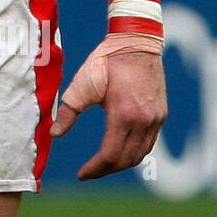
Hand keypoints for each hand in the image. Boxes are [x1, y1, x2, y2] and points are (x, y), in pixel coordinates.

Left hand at [51, 42, 166, 179]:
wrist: (136, 42)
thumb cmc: (106, 61)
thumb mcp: (82, 85)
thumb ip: (68, 112)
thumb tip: (54, 134)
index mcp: (124, 115)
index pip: (110, 155)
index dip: (95, 169)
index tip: (81, 174)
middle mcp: (144, 121)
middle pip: (126, 160)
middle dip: (106, 170)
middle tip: (88, 172)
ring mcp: (156, 119)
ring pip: (140, 154)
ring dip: (121, 164)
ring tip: (102, 165)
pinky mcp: (161, 115)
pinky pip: (149, 143)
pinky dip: (134, 152)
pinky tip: (120, 150)